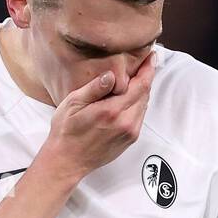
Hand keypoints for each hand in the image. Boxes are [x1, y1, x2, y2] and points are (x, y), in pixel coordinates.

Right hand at [43, 52, 156, 180]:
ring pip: (144, 105)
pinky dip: (138, 103)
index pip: (140, 85)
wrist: (68, 160)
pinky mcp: (130, 139)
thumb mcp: (73, 103)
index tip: (151, 57)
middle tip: (144, 62)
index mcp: (112, 111)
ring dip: (142, 90)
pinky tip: (128, 97)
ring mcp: (130, 132)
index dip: (148, 69)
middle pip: (145, 94)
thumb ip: (95, 88)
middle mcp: (126, 122)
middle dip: (146, 77)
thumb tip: (112, 74)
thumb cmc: (66, 131)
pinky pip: (140, 116)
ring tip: (136, 77)